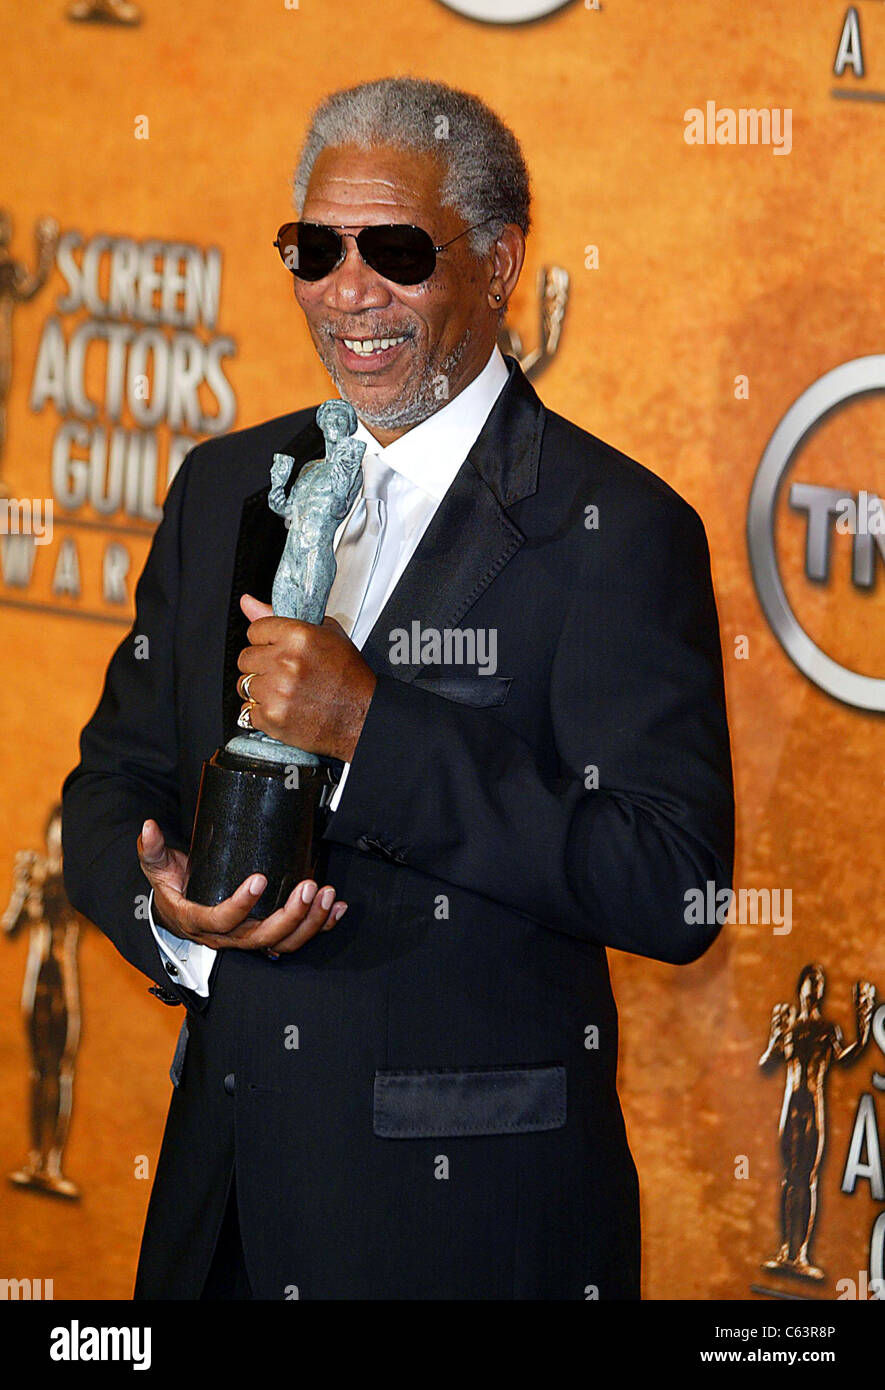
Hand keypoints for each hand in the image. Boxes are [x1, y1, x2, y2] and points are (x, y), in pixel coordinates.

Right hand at [137, 819, 346, 953]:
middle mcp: (226, 937)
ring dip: (309, 922)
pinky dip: (320, 925)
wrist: (177, 910)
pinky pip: (296, 938)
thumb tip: (148, 827)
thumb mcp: (157, 867)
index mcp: (198, 920)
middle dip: (289, 916)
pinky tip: (337, 906)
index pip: (220, 921)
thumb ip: (152, 849)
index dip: (240, 906)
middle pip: (260, 938)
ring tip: (324, 893)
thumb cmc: (171, 885)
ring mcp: (247, 938)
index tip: (260, 879)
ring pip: (282, 942)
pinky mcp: (265, 934)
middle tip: (307, 886)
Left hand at [237, 594, 375, 761]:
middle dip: (261, 665)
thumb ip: (281, 616)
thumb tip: (248, 603)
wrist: (363, 717)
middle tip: (282, 673)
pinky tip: (283, 708)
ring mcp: (277, 691)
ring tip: (283, 691)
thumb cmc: (349, 677)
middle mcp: (286, 662)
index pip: (254, 630)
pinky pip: (248, 710)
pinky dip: (262, 712)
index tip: (276, 649)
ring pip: (244, 684)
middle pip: (245, 658)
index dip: (266, 641)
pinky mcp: (272, 717)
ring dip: (260, 689)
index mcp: (299, 637)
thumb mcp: (325, 634)